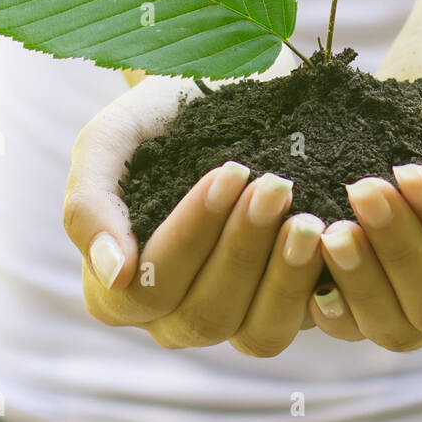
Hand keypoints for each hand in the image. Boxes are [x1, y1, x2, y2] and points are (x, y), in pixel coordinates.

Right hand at [62, 53, 327, 355]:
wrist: (226, 87)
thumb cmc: (161, 117)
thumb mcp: (111, 141)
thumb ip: (88, 203)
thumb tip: (115, 272)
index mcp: (118, 288)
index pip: (146, 290)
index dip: (189, 235)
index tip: (228, 172)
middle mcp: (171, 316)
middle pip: (202, 315)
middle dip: (241, 247)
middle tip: (274, 185)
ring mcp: (231, 317)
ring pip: (253, 333)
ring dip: (281, 275)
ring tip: (306, 218)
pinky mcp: (285, 309)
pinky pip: (299, 322)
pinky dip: (315, 283)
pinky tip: (333, 235)